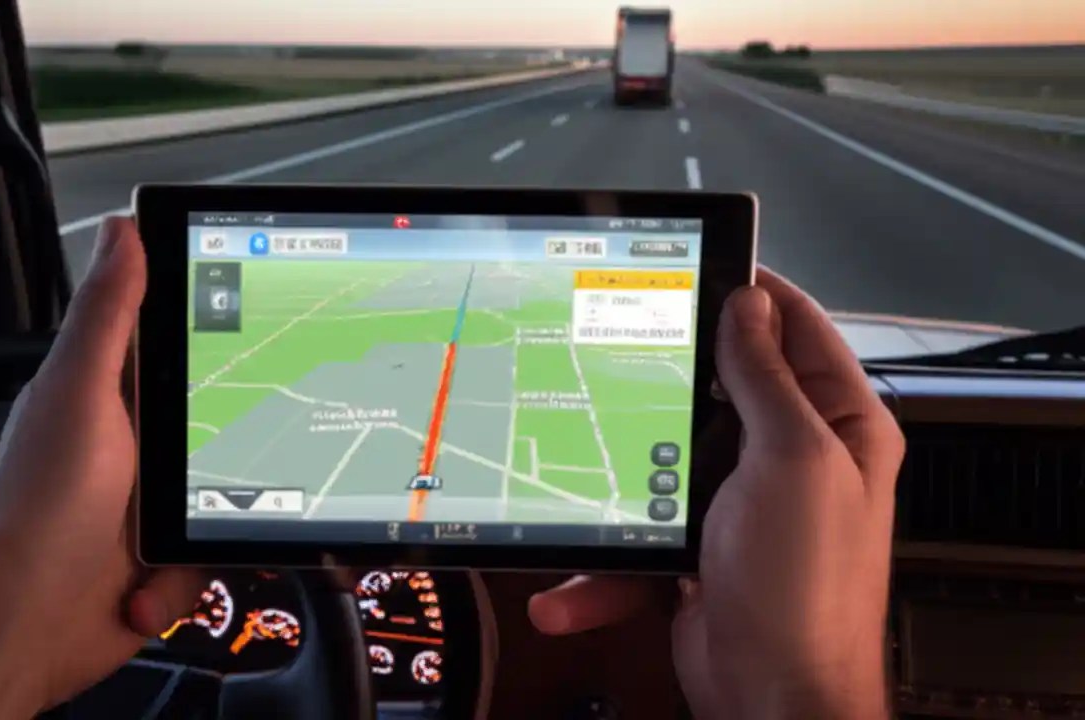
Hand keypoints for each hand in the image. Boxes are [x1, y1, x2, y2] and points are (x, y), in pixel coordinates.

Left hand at [0, 217, 204, 705]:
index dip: (216, 355)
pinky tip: (141, 587)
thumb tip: (124, 230)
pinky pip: (210, 560)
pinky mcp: (161, 565)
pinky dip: (181, 580)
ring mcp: (147, 512)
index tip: (254, 355)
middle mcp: (132, 453)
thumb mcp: (81, 390)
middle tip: (212, 473)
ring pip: (226, 502)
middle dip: (230, 461)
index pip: (178, 359)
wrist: (21, 619)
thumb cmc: (41, 501)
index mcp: (111, 400)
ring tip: (157, 542)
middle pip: (220, 435)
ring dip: (204, 530)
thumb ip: (108, 315)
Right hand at [527, 269, 902, 719]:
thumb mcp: (793, 460)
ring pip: (664, 455)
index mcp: (837, 425)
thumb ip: (769, 378)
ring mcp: (738, 501)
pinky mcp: (692, 545)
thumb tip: (750, 304)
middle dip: (664, 381)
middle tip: (618, 356)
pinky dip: (604, 562)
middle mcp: (792, 456)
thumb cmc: (805, 589)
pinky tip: (578, 585)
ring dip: (617, 477)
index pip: (797, 328)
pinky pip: (637, 530)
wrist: (771, 697)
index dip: (753, 291)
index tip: (698, 262)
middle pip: (721, 385)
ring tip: (582, 476)